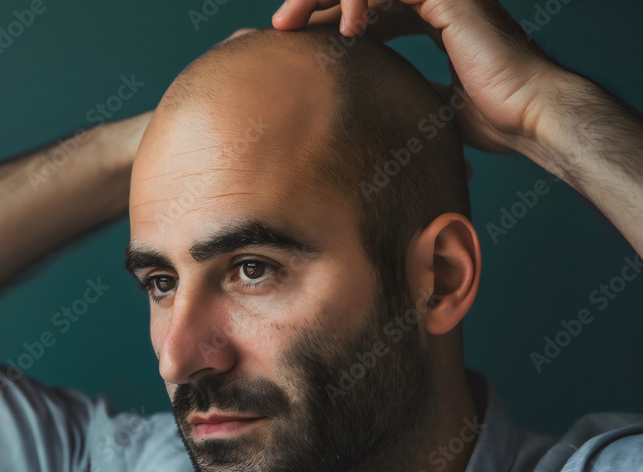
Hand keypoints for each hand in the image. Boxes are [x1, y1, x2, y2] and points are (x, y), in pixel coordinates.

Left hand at [271, 0, 564, 154]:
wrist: (530, 117)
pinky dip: (359, 2)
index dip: (330, 20)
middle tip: (280, 26)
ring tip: (289, 23)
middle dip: (316, 2)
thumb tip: (367, 116)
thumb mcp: (427, 106)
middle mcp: (437, 0)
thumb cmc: (492, 121)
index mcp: (432, 20)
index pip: (369, 8)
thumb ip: (400, 95)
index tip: (295, 42)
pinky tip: (342, 30)